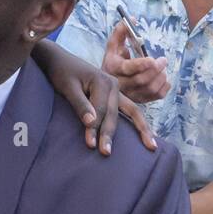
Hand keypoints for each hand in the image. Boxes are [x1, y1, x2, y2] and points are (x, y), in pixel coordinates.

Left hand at [35, 41, 157, 154]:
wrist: (61, 60)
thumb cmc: (62, 73)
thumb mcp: (67, 87)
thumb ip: (80, 104)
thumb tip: (92, 123)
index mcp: (103, 81)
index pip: (100, 110)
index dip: (94, 128)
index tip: (90, 144)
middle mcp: (114, 85)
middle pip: (113, 114)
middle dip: (109, 134)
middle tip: (106, 153)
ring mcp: (116, 90)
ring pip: (131, 111)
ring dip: (141, 129)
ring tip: (151, 146)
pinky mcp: (115, 95)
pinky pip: (129, 110)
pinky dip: (137, 122)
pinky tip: (145, 135)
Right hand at [103, 21, 169, 102]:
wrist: (107, 84)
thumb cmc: (114, 61)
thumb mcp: (113, 47)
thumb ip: (120, 32)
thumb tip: (130, 19)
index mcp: (113, 68)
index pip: (128, 69)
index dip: (141, 65)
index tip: (152, 59)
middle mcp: (120, 84)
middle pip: (142, 80)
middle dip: (156, 69)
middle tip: (163, 60)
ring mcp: (131, 95)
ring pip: (151, 88)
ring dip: (160, 76)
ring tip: (161, 68)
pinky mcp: (141, 100)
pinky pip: (157, 96)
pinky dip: (164, 86)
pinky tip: (161, 78)